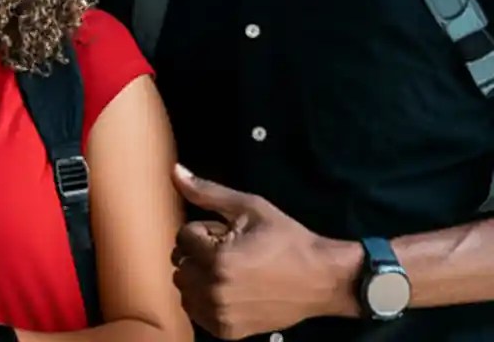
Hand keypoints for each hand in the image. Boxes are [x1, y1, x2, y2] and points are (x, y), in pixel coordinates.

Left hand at [170, 165, 360, 339]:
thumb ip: (207, 192)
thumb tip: (174, 171)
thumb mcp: (250, 208)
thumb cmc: (287, 240)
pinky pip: (196, 312)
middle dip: (199, 254)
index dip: (205, 231)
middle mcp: (214, 290)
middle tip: (231, 252)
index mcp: (217, 259)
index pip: (182, 236)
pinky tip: (230, 291)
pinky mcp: (227, 331)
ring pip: (184, 288)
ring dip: (200, 277)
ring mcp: (219, 314)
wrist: (322, 280)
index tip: (228, 235)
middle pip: (180, 262)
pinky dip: (206, 300)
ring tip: (231, 272)